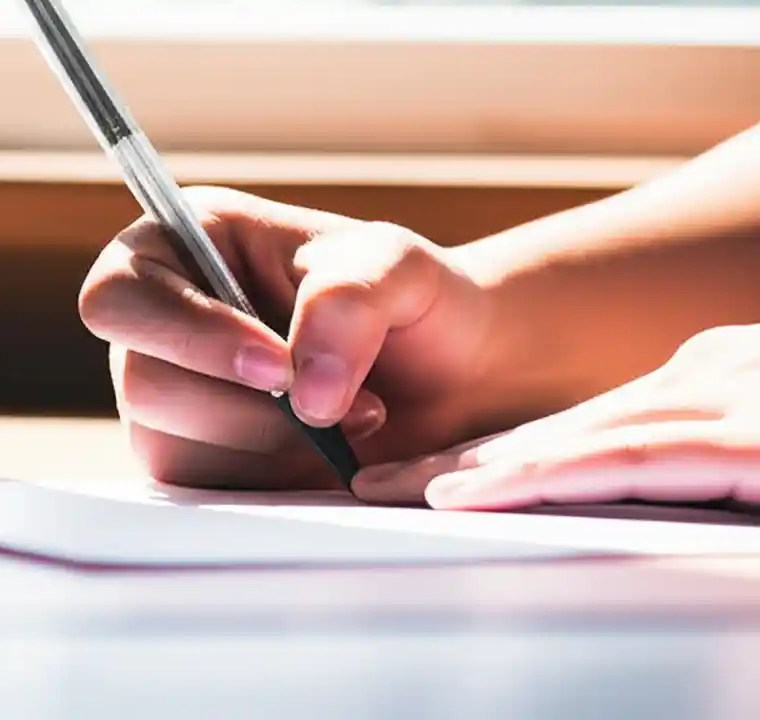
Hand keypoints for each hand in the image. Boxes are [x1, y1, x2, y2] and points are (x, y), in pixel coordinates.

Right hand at [77, 187, 500, 489]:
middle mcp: (160, 324)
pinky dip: (273, 480)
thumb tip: (302, 388)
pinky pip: (204, 490)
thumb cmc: (414, 303)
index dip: (185, 335)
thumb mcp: (396, 266)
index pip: (117, 295)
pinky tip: (325, 458)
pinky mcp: (195, 464)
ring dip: (270, 444)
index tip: (276, 365)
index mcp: (181, 247)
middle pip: (142, 382)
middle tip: (338, 407)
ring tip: (349, 423)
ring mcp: (171, 399)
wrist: (455, 382)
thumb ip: (346, 300)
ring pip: (169, 443)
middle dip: (246, 406)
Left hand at [354, 325, 759, 508]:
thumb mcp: (754, 451)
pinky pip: (620, 460)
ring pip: (568, 441)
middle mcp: (707, 377)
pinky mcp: (746, 443)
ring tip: (382, 486)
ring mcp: (725, 400)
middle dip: (454, 462)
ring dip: (469, 469)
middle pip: (554, 432)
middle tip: (368, 482)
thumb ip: (697, 461)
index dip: (491, 459)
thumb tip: (635, 487)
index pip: (576, 428)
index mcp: (706, 382)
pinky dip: (534, 477)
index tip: (419, 483)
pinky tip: (460, 494)